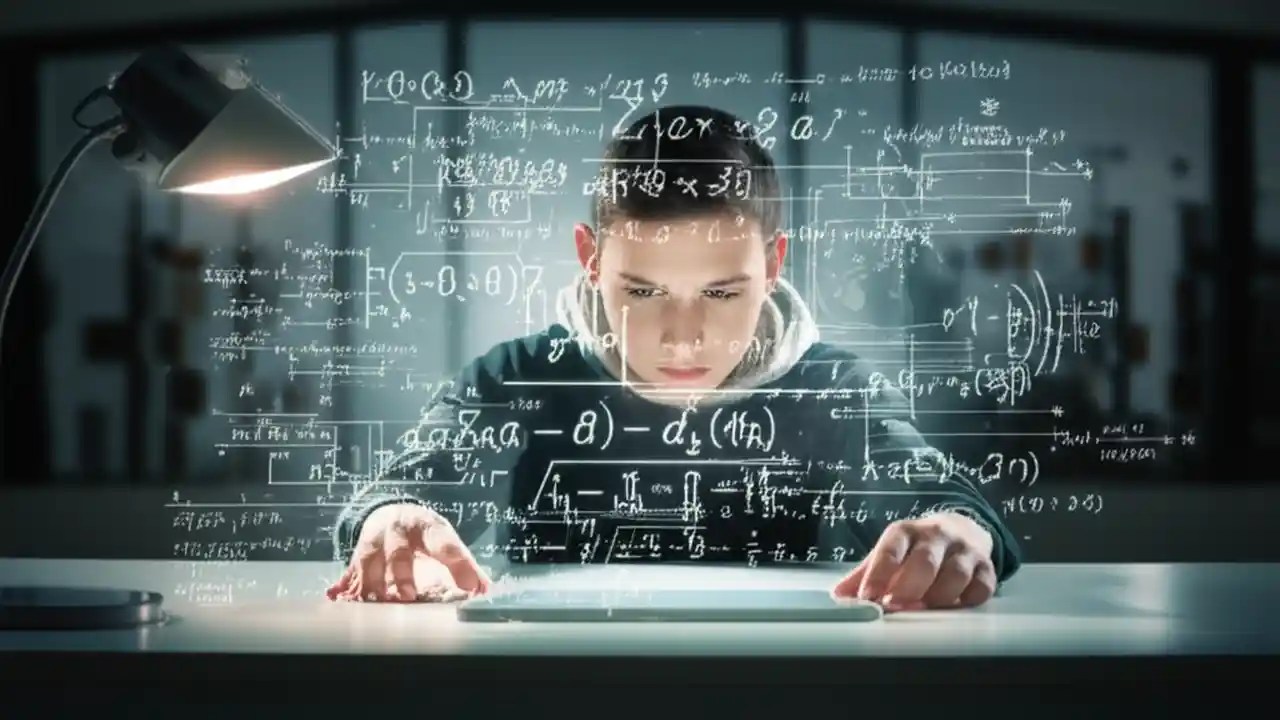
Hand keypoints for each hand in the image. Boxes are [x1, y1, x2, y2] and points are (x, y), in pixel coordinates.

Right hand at [326, 503, 490, 602]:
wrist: (391, 512)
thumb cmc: (424, 534)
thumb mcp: (445, 540)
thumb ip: (464, 566)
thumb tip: (485, 591)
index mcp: (428, 527)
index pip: (446, 544)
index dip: (460, 566)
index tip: (472, 587)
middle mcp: (399, 530)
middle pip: (399, 550)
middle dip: (402, 573)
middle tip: (407, 596)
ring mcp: (374, 539)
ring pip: (368, 559)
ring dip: (371, 583)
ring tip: (375, 603)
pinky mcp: (357, 553)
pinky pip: (347, 570)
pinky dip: (342, 585)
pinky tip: (337, 598)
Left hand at [831, 513, 995, 611]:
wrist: (961, 530)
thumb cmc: (915, 550)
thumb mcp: (889, 554)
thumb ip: (864, 575)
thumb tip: (838, 596)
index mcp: (905, 532)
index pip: (890, 550)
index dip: (878, 574)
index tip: (868, 597)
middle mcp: (936, 536)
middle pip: (924, 561)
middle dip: (908, 587)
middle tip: (894, 607)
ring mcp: (964, 550)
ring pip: (955, 573)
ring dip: (938, 596)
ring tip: (923, 611)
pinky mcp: (986, 567)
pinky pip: (981, 587)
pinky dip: (968, 600)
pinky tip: (954, 609)